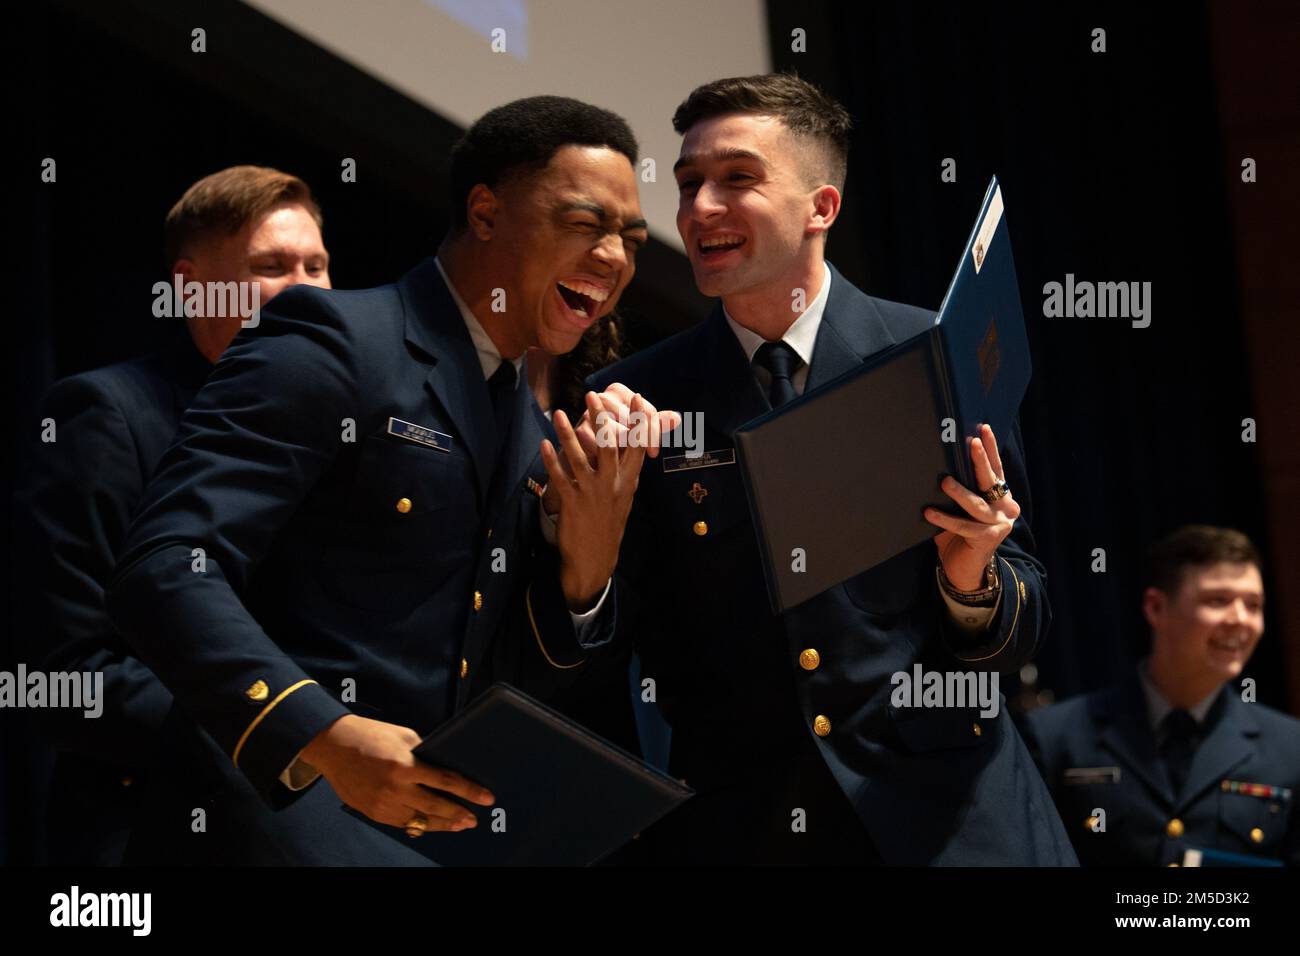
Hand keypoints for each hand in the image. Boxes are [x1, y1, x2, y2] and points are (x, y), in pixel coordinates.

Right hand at [300, 714, 492, 833]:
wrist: (333, 746)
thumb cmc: (371, 735)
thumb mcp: (404, 736)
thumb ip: (424, 752)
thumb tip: (445, 765)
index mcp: (405, 765)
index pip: (446, 781)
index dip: (470, 791)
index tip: (487, 799)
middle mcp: (395, 788)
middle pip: (436, 806)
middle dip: (459, 814)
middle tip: (474, 819)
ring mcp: (383, 804)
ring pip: (420, 820)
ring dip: (441, 824)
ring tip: (458, 825)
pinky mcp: (373, 813)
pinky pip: (402, 824)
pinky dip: (419, 825)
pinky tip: (431, 824)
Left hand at [540, 391, 647, 609]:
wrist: (596, 560)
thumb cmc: (608, 525)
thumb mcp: (623, 498)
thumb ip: (625, 472)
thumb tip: (629, 449)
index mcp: (628, 482)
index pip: (635, 446)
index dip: (636, 421)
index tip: (635, 398)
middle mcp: (612, 485)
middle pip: (608, 445)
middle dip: (601, 418)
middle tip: (592, 396)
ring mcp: (592, 493)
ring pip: (580, 457)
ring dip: (568, 433)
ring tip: (558, 414)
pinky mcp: (573, 503)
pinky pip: (560, 477)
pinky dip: (551, 460)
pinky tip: (543, 444)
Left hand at [923, 424, 1020, 589]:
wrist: (963, 569)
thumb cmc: (958, 534)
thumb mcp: (960, 508)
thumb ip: (959, 489)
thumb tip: (940, 464)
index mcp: (1001, 496)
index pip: (996, 468)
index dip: (990, 449)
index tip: (983, 428)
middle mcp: (1005, 508)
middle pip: (991, 480)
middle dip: (980, 460)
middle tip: (971, 443)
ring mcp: (999, 524)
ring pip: (977, 504)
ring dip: (959, 492)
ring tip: (944, 482)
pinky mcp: (988, 539)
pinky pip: (963, 525)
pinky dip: (945, 519)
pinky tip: (929, 513)